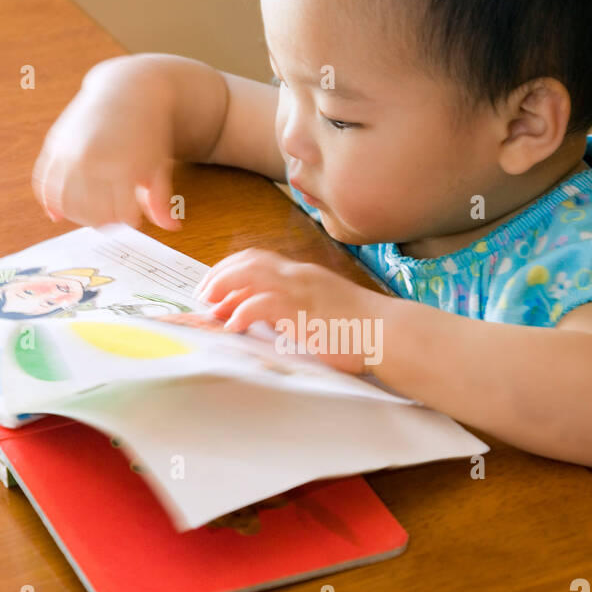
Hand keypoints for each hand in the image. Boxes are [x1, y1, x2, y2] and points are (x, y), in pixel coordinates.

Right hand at [31, 59, 179, 229]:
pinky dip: (49, 201)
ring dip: (78, 215)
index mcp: (122, 167)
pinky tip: (58, 212)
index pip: (121, 216)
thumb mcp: (159, 166)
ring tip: (92, 212)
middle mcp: (92, 160)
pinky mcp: (55, 145)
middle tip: (113, 214)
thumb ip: (161, 201)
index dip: (128, 220)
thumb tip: (173, 228)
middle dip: (105, 220)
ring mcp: (70, 152)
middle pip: (91, 214)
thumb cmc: (149, 131)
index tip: (133, 215)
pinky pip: (43, 183)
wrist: (129, 90)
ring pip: (65, 203)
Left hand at [192, 249, 385, 374]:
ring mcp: (300, 290)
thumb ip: (298, 310)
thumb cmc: (361, 329)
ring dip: (224, 289)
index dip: (231, 268)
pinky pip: (260, 304)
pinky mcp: (300, 309)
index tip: (215, 283)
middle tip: (204, 295)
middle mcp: (298, 275)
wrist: (387, 332)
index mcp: (303, 274)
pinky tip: (232, 325)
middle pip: (248, 261)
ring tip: (211, 308)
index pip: (258, 258)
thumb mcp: (325, 311)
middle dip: (220, 275)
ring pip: (249, 275)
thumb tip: (272, 322)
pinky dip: (241, 312)